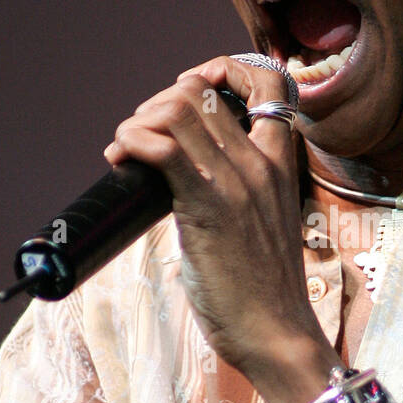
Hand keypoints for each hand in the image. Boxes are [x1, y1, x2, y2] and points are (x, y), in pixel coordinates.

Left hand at [103, 56, 339, 402]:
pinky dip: (132, 141)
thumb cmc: (263, 290)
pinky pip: (163, 147)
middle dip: (159, 103)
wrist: (276, 332)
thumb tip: (185, 174)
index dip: (222, 70)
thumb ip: (239, 190)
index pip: (269, 81)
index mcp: (280, 162)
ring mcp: (236, 181)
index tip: (191, 91)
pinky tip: (122, 160)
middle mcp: (261, 162)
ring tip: (127, 152)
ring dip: (139, 121)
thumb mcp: (262, 223)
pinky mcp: (208, 205)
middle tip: (142, 138)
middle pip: (202, 90)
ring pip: (178, 108)